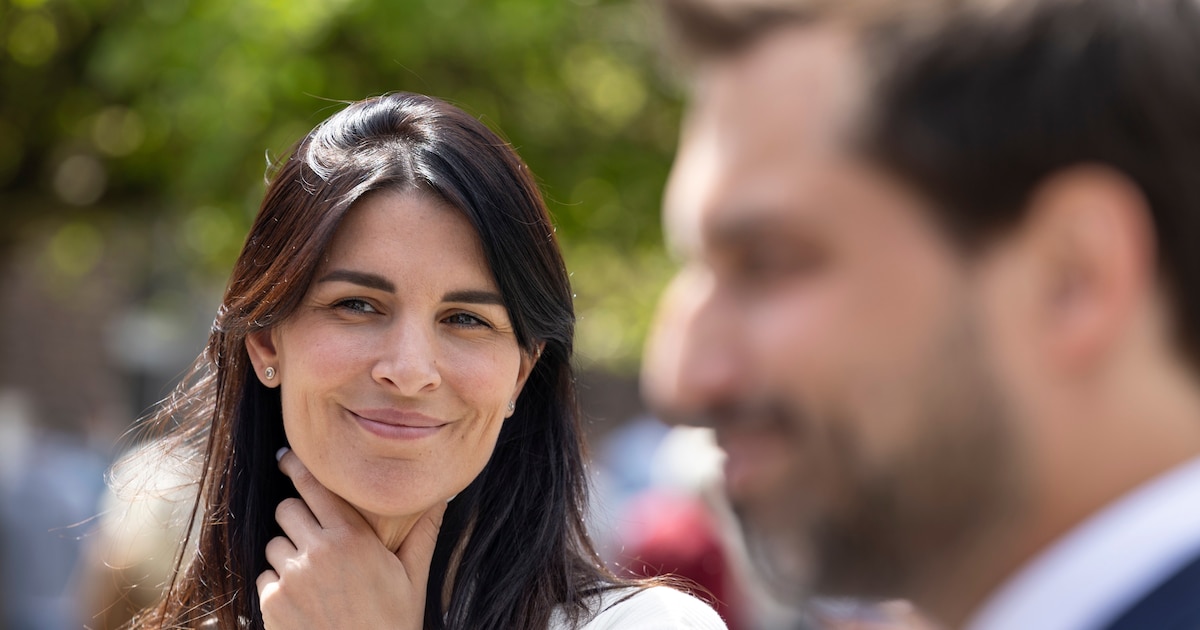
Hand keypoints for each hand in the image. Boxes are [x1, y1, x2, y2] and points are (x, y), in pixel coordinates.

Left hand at [256, 448, 446, 628]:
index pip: (314, 486)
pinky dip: (279, 585)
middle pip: (287, 510)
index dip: (298, 468)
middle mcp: (318, 553)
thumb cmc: (393, 623)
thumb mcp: (413, 577)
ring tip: (314, 577)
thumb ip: (423, 531)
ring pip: (274, 544)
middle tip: (316, 538)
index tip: (288, 459)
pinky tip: (305, 602)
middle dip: (298, 519)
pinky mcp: (273, 603)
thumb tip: (443, 495)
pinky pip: (266, 577)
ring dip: (288, 554)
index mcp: (353, 539)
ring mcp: (292, 578)